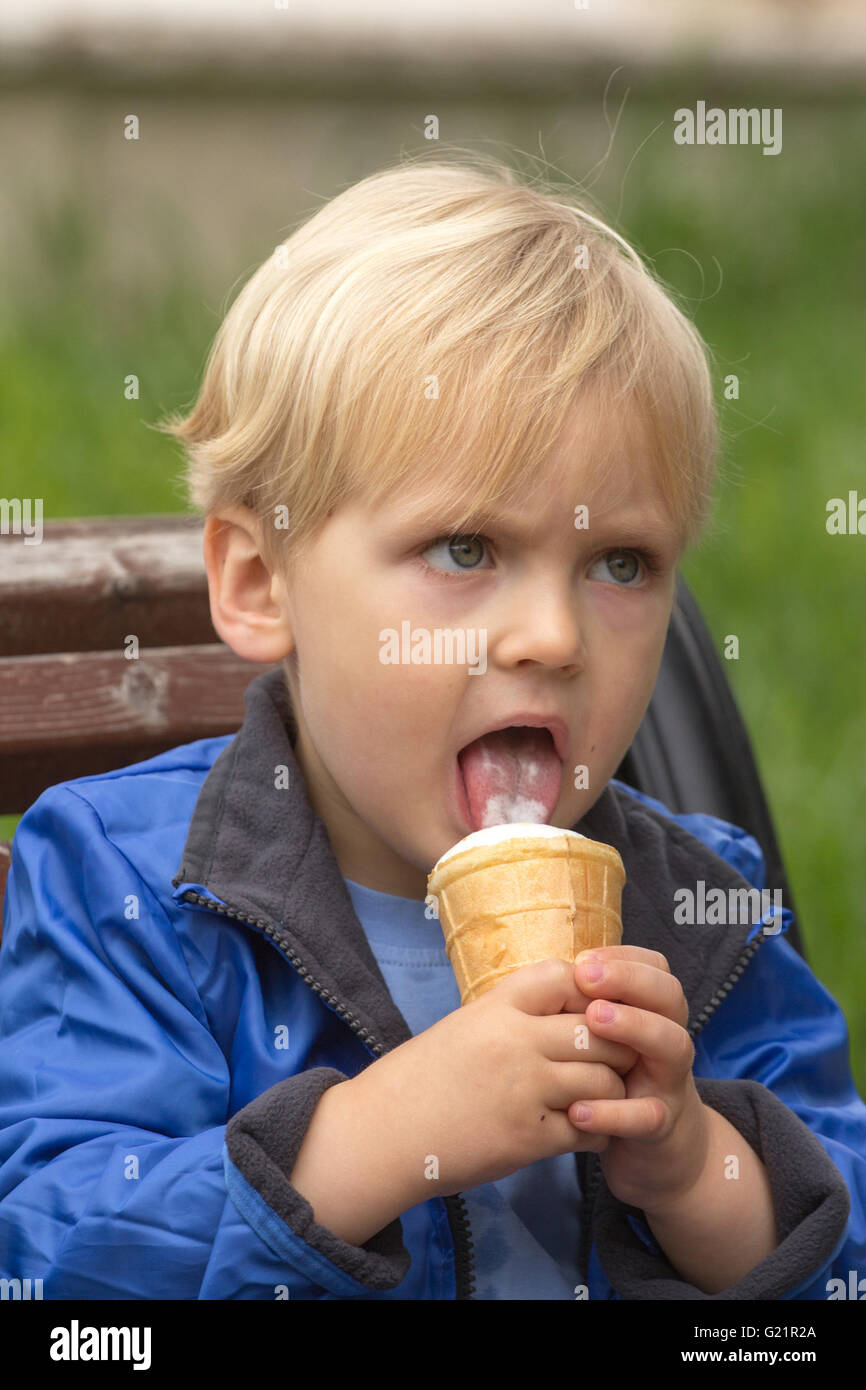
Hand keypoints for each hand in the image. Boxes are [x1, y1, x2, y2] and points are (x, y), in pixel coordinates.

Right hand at [346, 957, 639, 1206]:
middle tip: (616, 1059)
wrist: (383, 1134)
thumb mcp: (465, 1026)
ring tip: (603, 1097)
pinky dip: (598, 1129)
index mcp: (495, 1006)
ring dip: (612, 1091)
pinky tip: (585, 1128)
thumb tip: (572, 1006)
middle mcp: (515, 1041)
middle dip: (616, 1045)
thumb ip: (514, 1014)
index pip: (566, 976)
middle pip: (598, 1029)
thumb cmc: (423, 1079)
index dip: (589, 991)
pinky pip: (591, 1128)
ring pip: (604, 1080)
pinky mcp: (529, 1138)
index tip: (590, 1012)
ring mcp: (524, 1090)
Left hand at [568, 945, 710, 1214]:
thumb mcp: (606, 1041)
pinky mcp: (661, 1128)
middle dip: (630, 981)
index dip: (624, 958)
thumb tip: (546, 972)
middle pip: (669, 997)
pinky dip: (614, 1112)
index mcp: (654, 1014)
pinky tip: (578, 1108)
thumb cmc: (616, 1082)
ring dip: (635, 1027)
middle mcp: (668, 1041)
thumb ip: (586, 1008)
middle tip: (587, 978)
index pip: (655, 969)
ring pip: (672, 1046)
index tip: (584, 958)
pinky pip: (647, 1117)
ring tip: (593, 1019)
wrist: (657, 1154)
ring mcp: (669, 1083)